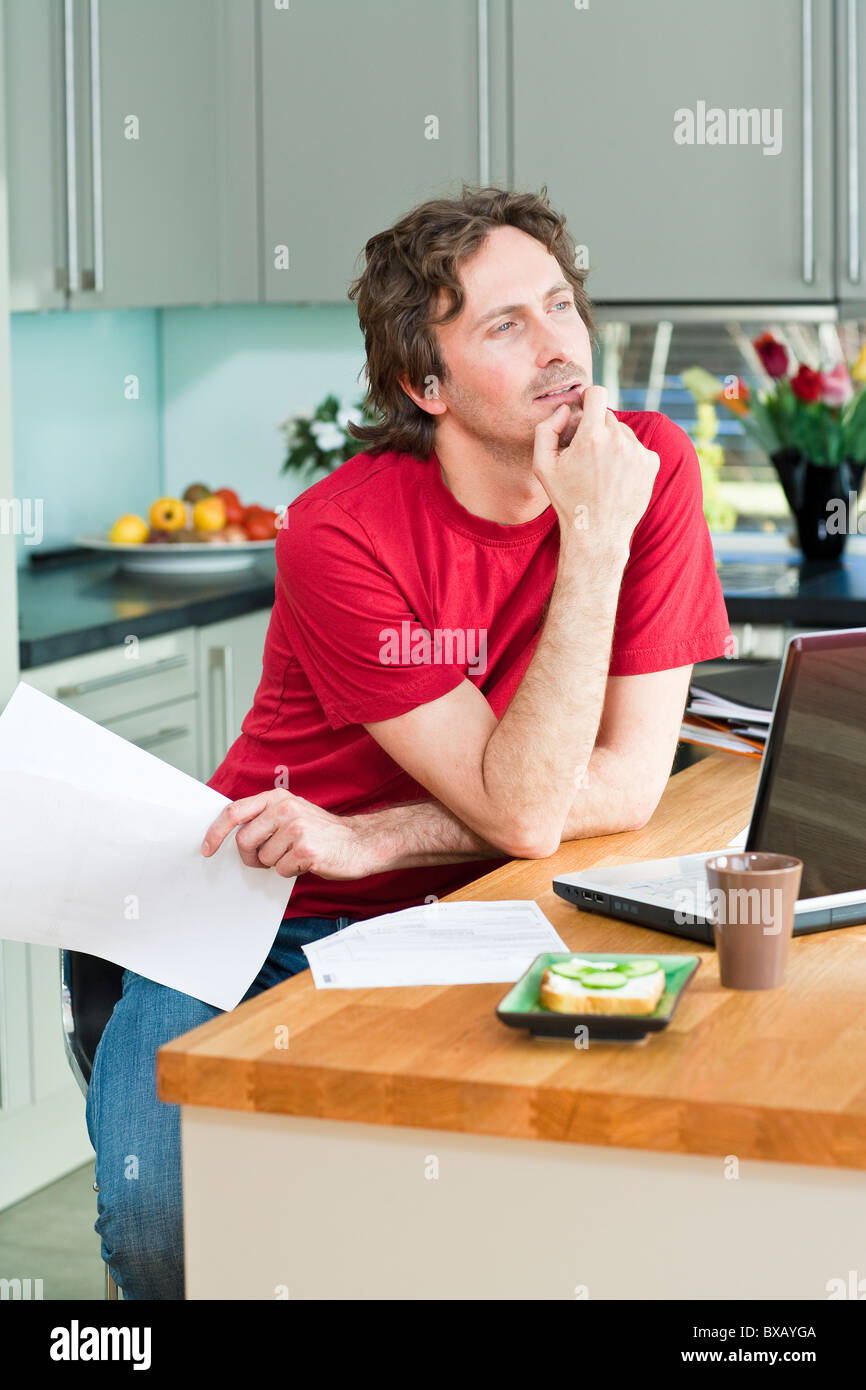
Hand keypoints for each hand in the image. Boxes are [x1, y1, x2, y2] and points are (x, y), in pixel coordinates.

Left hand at [201, 790, 373, 879]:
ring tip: (296, 855)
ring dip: (275, 864)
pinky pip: (280, 870)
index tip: (207, 848)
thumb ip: (265, 818)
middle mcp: (285, 809)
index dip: (215, 832)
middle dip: (250, 857)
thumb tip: (231, 835)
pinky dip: (291, 871)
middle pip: (244, 841)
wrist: (360, 843)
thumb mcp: (293, 813)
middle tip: (265, 859)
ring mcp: (296, 828)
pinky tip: (307, 862)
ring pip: (262, 858)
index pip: (234, 811)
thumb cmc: (323, 832)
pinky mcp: (306, 850)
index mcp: (278, 798)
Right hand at [532, 384, 659, 552]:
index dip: (589, 398)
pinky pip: (638, 448)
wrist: (597, 532)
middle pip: (608, 416)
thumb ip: (546, 429)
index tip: (586, 408)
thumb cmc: (567, 499)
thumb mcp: (542, 465)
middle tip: (587, 455)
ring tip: (602, 472)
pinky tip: (617, 477)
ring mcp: (637, 451)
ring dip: (613, 443)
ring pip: (624, 432)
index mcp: (591, 435)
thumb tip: (567, 409)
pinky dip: (628, 457)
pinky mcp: (651, 463)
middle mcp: (618, 439)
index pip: (597, 393)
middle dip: (597, 429)